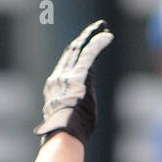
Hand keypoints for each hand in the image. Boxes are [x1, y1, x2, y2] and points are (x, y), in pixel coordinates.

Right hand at [34, 20, 113, 143]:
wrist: (63, 133)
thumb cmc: (67, 134)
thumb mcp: (68, 121)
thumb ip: (72, 112)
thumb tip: (75, 120)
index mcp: (54, 88)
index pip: (65, 64)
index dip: (75, 52)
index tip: (83, 44)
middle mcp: (59, 77)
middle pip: (72, 52)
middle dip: (84, 39)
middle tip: (94, 29)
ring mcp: (68, 74)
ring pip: (80, 48)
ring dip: (92, 36)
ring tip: (102, 27)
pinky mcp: (80, 74)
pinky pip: (90, 53)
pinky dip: (98, 43)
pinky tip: (107, 35)